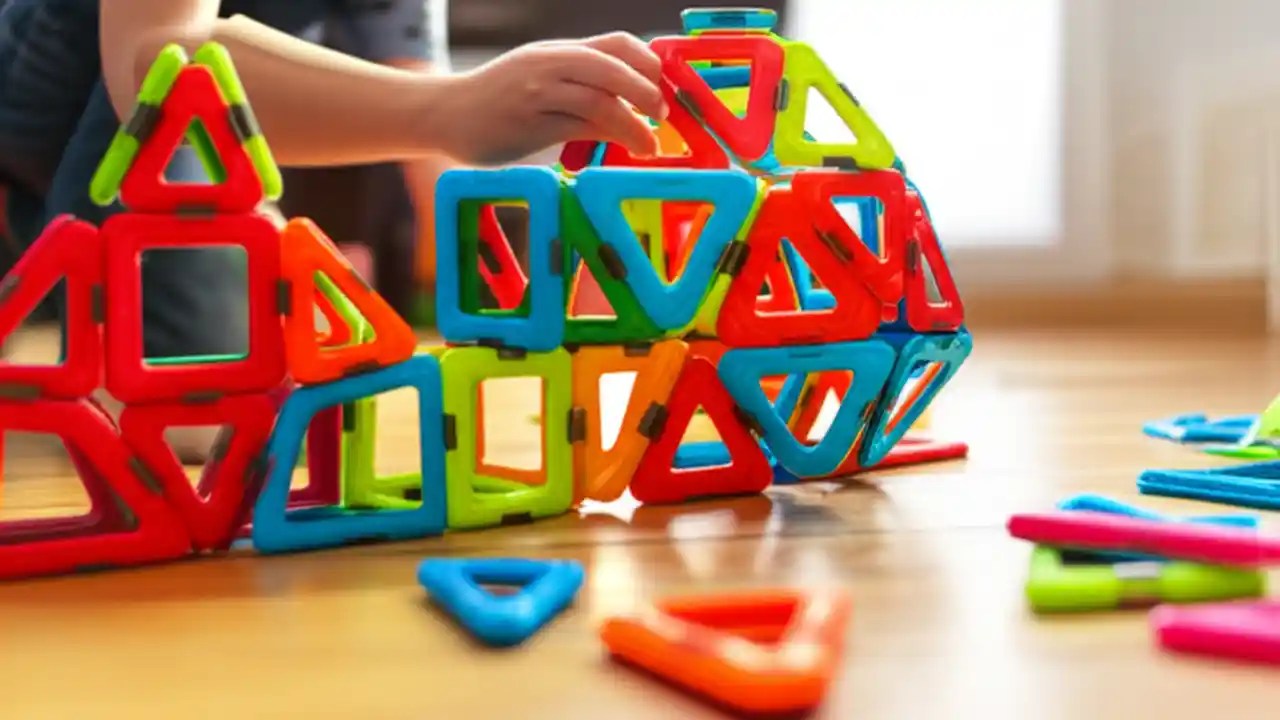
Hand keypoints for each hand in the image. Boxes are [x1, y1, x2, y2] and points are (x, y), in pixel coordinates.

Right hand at [435, 32, 668, 164]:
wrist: (443, 113)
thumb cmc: (498, 102)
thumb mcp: (542, 83)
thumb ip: (582, 88)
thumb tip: (633, 109)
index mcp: (558, 51)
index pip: (617, 44)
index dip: (649, 63)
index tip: (664, 88)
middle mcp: (550, 64)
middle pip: (613, 66)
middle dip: (648, 90)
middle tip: (664, 115)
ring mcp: (538, 92)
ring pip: (600, 99)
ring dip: (635, 124)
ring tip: (650, 145)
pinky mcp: (529, 123)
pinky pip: (580, 127)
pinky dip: (611, 137)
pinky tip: (626, 149)